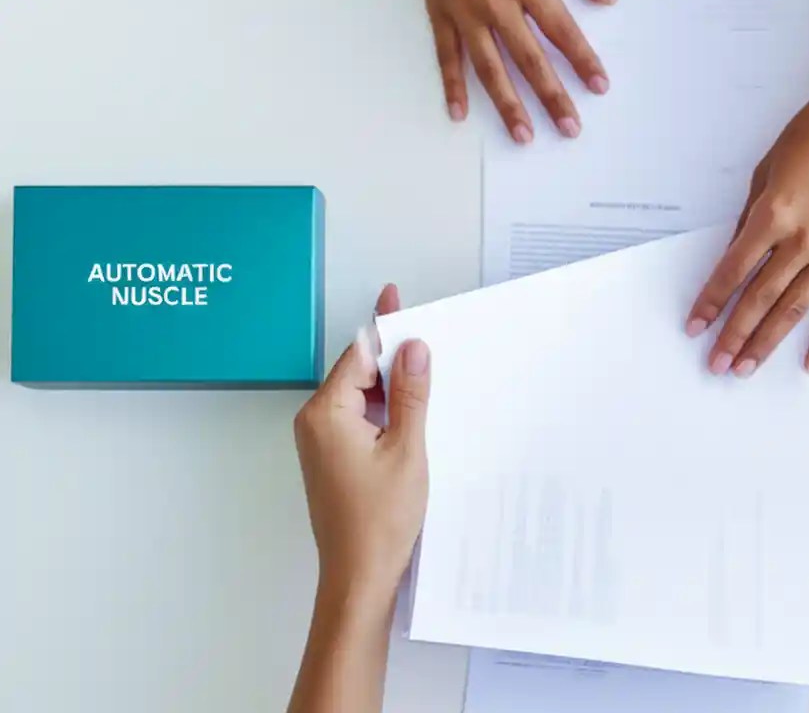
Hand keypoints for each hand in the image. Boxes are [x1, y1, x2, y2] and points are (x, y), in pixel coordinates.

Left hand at [293, 284, 430, 594]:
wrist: (359, 575)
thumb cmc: (379, 521)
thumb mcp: (406, 449)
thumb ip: (411, 395)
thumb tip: (414, 349)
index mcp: (327, 413)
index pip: (359, 354)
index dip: (386, 326)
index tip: (395, 295)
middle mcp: (315, 422)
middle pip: (358, 372)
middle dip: (394, 360)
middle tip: (430, 344)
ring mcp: (321, 441)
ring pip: (362, 397)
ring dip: (393, 391)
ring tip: (429, 388)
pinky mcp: (332, 458)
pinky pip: (360, 420)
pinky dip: (386, 414)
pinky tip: (414, 419)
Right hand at [425, 0, 615, 142]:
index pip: (561, 29)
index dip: (582, 59)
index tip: (599, 86)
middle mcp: (496, 2)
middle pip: (529, 58)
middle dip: (551, 95)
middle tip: (569, 127)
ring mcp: (465, 12)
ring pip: (489, 67)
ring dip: (507, 105)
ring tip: (524, 136)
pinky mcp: (440, 14)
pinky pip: (446, 56)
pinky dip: (451, 85)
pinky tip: (459, 113)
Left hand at [685, 89, 808, 376]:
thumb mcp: (764, 174)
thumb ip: (748, 221)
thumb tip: (733, 259)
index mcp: (773, 215)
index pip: (733, 271)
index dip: (712, 302)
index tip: (696, 326)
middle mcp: (803, 238)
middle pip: (761, 298)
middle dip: (735, 335)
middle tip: (717, 365)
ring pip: (796, 307)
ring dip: (768, 341)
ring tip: (746, 368)